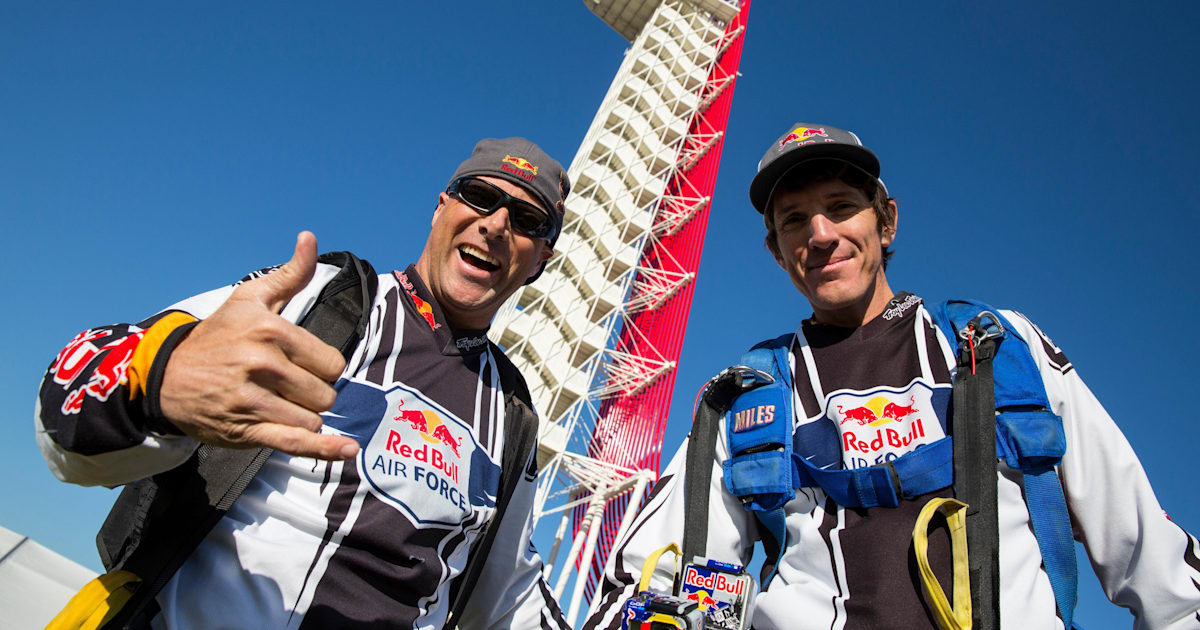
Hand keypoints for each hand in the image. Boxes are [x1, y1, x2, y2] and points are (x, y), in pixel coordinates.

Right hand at [159, 231, 359, 459]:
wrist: (167, 376)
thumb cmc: (217, 336)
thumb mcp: (250, 299)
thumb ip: (290, 274)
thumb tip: (310, 238)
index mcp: (271, 331)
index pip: (332, 363)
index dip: (322, 369)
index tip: (301, 366)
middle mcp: (263, 363)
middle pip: (325, 393)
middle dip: (313, 394)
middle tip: (285, 387)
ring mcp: (253, 399)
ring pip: (312, 419)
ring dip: (304, 418)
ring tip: (277, 405)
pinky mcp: (245, 429)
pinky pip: (296, 442)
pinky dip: (324, 449)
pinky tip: (346, 450)